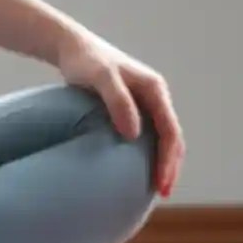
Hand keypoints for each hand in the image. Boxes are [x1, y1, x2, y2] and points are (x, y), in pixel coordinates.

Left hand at [55, 32, 184, 196]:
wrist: (71, 48)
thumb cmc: (85, 62)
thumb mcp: (101, 78)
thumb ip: (117, 101)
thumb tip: (134, 133)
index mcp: (154, 89)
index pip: (170, 131)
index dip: (168, 160)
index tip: (161, 184)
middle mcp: (155, 97)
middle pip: (172, 138)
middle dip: (169, 166)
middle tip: (161, 194)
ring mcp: (145, 103)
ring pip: (162, 138)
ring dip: (162, 163)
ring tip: (154, 189)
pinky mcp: (132, 109)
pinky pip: (147, 136)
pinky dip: (147, 155)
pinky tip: (137, 172)